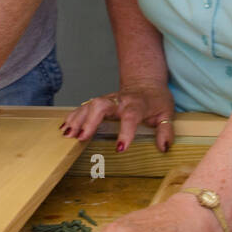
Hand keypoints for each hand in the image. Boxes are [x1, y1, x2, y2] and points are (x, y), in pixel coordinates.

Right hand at [60, 84, 175, 152]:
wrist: (146, 83)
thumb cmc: (156, 100)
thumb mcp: (167, 114)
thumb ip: (166, 131)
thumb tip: (164, 147)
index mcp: (137, 105)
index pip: (130, 116)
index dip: (125, 131)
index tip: (120, 148)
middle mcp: (119, 101)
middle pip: (101, 105)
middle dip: (90, 121)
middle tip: (81, 137)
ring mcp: (107, 100)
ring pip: (89, 105)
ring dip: (77, 120)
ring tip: (68, 135)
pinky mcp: (98, 102)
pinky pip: (83, 107)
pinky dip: (72, 117)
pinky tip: (64, 128)